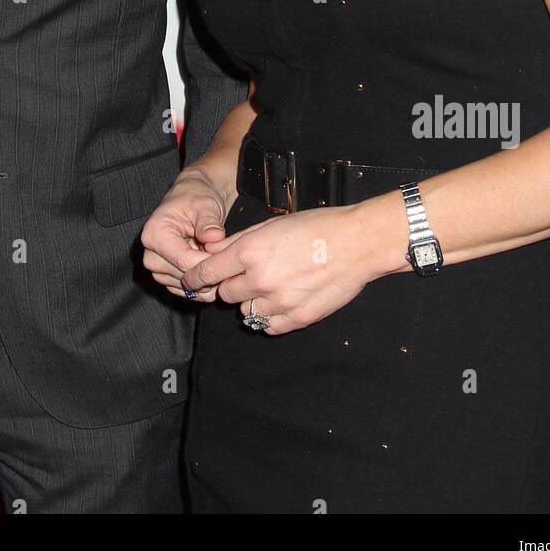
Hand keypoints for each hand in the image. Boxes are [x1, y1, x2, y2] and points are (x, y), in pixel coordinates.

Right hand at [142, 169, 235, 302]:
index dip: (209, 262)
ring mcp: (157, 269)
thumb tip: (214, 238)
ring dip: (207, 281)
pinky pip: (186, 291)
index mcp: (154, 234)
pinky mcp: (166, 277)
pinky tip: (215, 272)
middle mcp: (151, 255)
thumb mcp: (205, 205)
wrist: (191, 200)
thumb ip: (208, 222)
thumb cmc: (196, 199)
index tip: (228, 257)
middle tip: (229, 263)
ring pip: (186, 288)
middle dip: (209, 273)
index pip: (184, 261)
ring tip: (221, 263)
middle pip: (184, 277)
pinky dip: (202, 287)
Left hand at [180, 206, 375, 333]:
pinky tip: (282, 299)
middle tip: (248, 274)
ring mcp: (280, 302)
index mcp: (251, 251)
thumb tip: (211, 253)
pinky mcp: (298, 318)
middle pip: (225, 294)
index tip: (192, 281)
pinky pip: (268, 326)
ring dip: (251, 301)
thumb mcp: (270, 225)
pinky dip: (270, 316)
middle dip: (231, 284)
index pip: (206, 273)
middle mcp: (261, 279)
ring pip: (245, 312)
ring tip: (271, 285)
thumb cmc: (315, 227)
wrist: (357, 243)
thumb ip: (237, 242)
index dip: (195, 277)